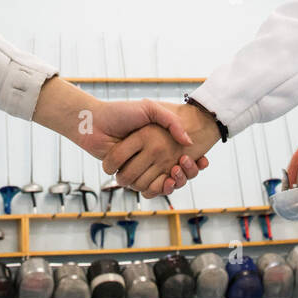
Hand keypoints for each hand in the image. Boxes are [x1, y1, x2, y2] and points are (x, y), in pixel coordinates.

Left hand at [102, 102, 219, 198]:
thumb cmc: (121, 112)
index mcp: (158, 142)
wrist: (94, 123)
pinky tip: (167, 182)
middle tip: (187, 165)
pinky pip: (147, 188)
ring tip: (177, 174)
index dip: (195, 162)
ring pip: (164, 182)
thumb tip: (188, 142)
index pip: (183, 156)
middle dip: (187, 173)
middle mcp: (152, 156)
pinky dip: (158, 189)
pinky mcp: (129, 176)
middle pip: (177, 173)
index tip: (203, 161)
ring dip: (174, 182)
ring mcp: (141, 166)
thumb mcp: (149, 109)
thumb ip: (170, 121)